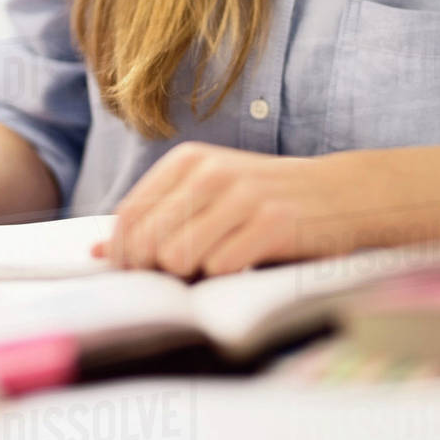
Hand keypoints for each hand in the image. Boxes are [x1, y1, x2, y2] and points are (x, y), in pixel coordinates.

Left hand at [90, 141, 371, 277]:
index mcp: (188, 161)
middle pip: (149, 242)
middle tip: (187, 275)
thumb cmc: (267, 201)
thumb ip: (155, 220)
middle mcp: (211, 172)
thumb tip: (95, 254)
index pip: (129, 216)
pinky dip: (230, 278)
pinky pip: (223, 267)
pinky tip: (249, 265)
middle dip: (160, 270)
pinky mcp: (273, 222)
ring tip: (221, 265)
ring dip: (197, 276)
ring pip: (181, 257)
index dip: (124, 255)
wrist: (344, 194)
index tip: (138, 275)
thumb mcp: (209, 196)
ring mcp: (243, 195)